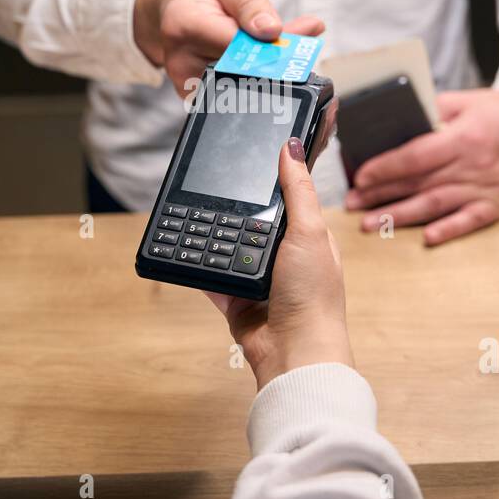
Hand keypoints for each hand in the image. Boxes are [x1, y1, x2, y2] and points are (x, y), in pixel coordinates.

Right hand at [133, 0, 323, 95]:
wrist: (171, 6)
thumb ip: (251, 3)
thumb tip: (272, 30)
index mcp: (184, 23)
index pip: (236, 45)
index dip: (270, 46)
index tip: (301, 38)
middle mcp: (180, 58)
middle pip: (241, 70)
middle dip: (278, 58)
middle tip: (306, 38)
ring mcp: (186, 82)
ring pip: (242, 84)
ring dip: (271, 68)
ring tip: (289, 44)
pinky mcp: (195, 96)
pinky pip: (235, 92)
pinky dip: (258, 77)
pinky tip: (268, 58)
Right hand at [207, 138, 353, 390]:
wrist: (294, 352)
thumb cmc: (313, 295)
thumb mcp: (308, 231)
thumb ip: (296, 189)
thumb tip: (289, 146)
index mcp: (308, 237)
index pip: (289, 197)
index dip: (273, 178)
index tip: (250, 154)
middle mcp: (285, 257)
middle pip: (255, 221)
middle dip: (238, 209)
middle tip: (214, 180)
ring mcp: (260, 279)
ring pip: (230, 247)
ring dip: (217, 237)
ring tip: (197, 210)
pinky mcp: (236, 300)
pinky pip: (212, 277)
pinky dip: (199, 267)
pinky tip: (185, 249)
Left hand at [345, 88, 498, 245]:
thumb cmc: (497, 111)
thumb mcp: (460, 101)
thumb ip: (427, 113)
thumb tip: (389, 125)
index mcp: (464, 137)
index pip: (416, 157)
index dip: (385, 168)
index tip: (360, 177)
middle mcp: (476, 165)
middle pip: (420, 184)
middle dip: (382, 195)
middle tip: (353, 204)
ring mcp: (489, 188)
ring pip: (437, 205)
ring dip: (401, 216)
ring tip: (371, 224)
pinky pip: (471, 221)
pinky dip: (449, 230)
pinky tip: (426, 238)